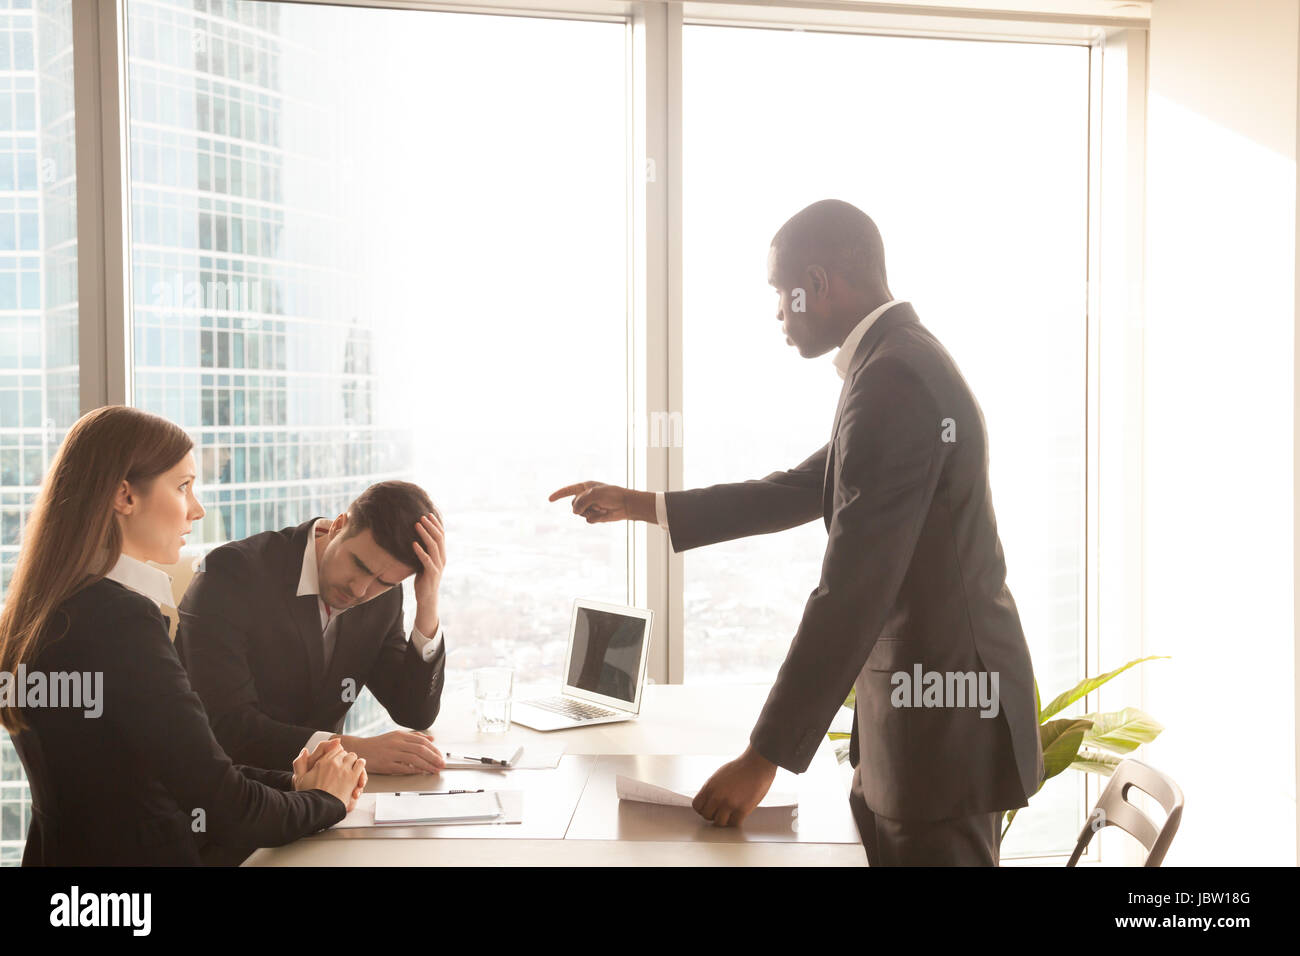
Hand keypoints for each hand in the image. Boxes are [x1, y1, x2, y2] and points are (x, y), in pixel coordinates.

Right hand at [294, 744, 365, 811]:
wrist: (319, 807)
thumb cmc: (309, 795)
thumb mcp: (299, 778)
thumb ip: (300, 763)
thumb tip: (305, 751)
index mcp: (322, 761)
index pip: (335, 749)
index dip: (336, 753)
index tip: (337, 759)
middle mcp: (334, 762)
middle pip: (344, 753)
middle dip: (344, 759)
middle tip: (344, 766)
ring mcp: (344, 769)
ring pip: (353, 756)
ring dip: (353, 762)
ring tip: (351, 769)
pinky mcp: (352, 777)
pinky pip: (360, 764)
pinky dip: (360, 767)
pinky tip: (356, 772)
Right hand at [342, 730, 444, 774]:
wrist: (360, 750)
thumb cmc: (379, 744)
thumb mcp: (396, 736)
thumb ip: (414, 737)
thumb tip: (431, 738)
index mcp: (400, 735)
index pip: (422, 741)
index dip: (434, 749)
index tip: (440, 756)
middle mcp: (396, 743)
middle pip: (420, 750)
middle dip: (434, 758)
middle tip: (442, 764)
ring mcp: (391, 754)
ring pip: (414, 759)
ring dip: (427, 766)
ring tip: (435, 770)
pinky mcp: (386, 765)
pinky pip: (404, 768)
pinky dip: (415, 771)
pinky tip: (421, 772)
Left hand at [411, 511, 444, 635]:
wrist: (427, 598)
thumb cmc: (424, 580)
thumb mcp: (425, 563)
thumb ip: (425, 552)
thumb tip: (416, 539)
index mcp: (442, 555)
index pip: (441, 536)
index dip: (436, 524)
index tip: (428, 514)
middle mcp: (442, 559)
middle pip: (438, 538)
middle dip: (430, 526)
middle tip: (422, 516)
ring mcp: (438, 566)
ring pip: (433, 546)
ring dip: (425, 534)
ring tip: (417, 525)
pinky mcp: (431, 573)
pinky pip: (426, 560)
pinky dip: (420, 551)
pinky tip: (413, 544)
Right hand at [548, 482, 654, 523]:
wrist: (626, 505)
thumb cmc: (612, 495)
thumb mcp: (594, 494)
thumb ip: (581, 501)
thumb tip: (574, 512)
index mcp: (585, 487)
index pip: (568, 490)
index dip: (558, 495)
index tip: (550, 499)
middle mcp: (585, 496)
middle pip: (574, 505)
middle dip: (584, 506)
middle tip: (597, 504)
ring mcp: (590, 506)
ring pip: (580, 514)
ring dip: (591, 512)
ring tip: (602, 508)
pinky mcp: (594, 515)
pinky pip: (588, 520)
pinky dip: (596, 518)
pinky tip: (604, 514)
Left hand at [691, 746, 777, 826]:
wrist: (757, 764)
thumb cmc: (740, 768)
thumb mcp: (719, 776)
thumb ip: (712, 789)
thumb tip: (708, 802)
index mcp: (709, 786)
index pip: (697, 806)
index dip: (703, 809)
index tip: (710, 808)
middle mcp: (717, 796)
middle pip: (707, 816)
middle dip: (714, 815)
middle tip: (722, 811)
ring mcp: (729, 804)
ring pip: (719, 823)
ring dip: (725, 820)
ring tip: (731, 813)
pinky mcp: (742, 809)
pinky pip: (734, 824)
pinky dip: (736, 821)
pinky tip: (739, 814)